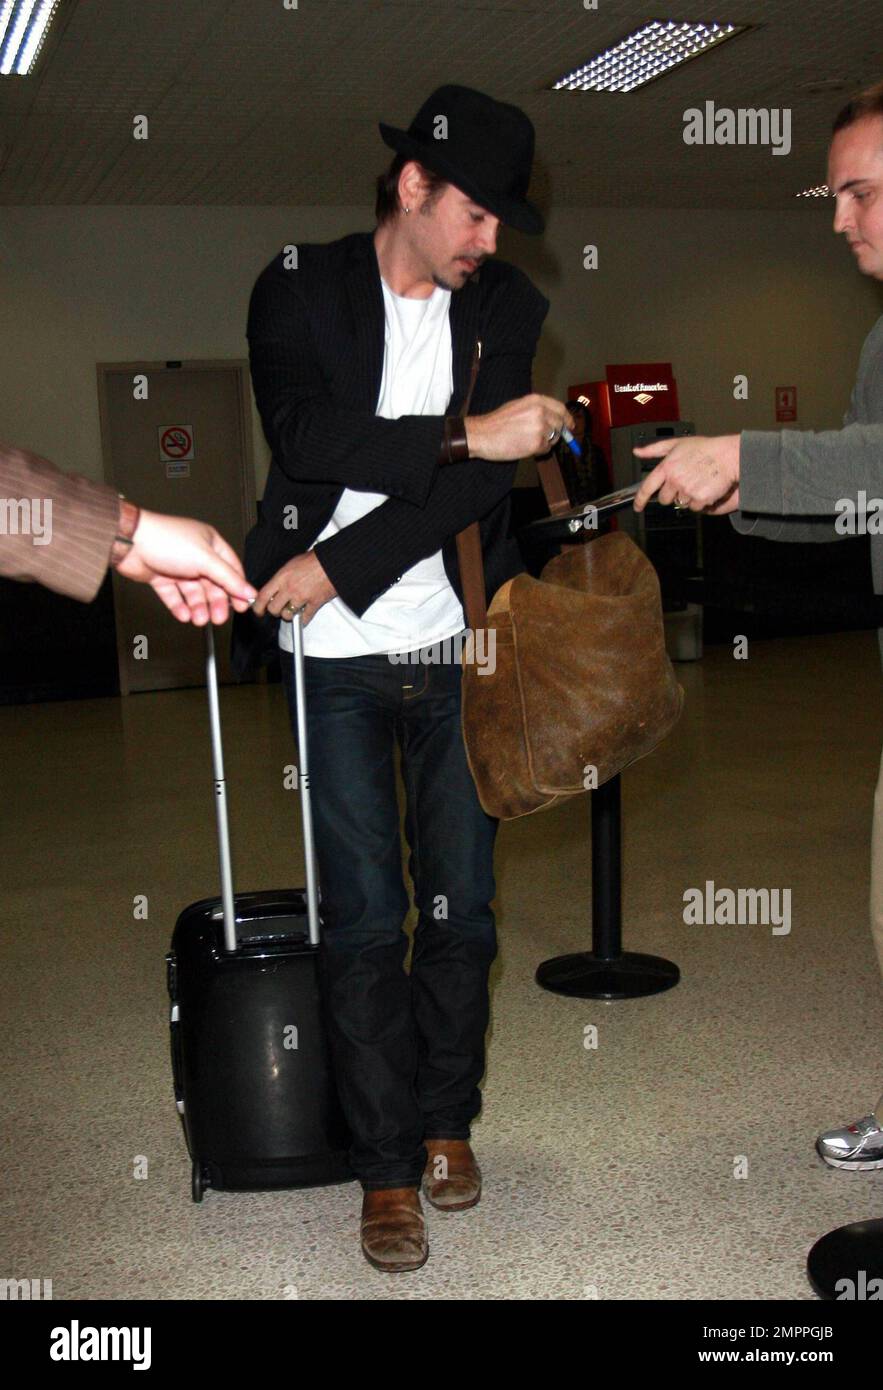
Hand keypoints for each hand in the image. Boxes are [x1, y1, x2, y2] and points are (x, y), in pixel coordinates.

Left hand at [114, 510, 256, 623]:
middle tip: (218, 618)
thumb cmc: (167, 541)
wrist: (130, 542)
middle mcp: (195, 555)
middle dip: (215, 602)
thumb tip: (249, 591)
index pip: (231, 569)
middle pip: (212, 584)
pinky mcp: (161, 577)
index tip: (241, 606)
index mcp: (210, 544)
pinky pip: (174, 596)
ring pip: (193, 592)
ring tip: (198, 619)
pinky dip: (180, 607)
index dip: (237, 588)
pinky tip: (183, 615)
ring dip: (198, 607)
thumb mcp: (206, 560)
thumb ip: (229, 578)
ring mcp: (177, 567)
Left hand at [253, 550, 337, 625]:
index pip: (263, 596)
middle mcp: (290, 588)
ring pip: (287, 615)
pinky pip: (305, 617)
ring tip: (293, 609)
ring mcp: (302, 597)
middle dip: (274, 611)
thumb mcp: (291, 564)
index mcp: (282, 577)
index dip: (258, 606)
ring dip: (289, 614)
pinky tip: (304, 615)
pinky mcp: (314, 603)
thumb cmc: (315, 560)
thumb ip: (282, 578)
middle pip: (273, 609)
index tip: (258, 610)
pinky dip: (304, 619)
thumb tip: (275, 587)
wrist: (333, 562)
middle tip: (278, 608)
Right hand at [464, 394, 575, 461]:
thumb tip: (554, 420)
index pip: (560, 408)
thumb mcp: (518, 406)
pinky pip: (546, 449)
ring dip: (545, 442)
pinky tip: (525, 447)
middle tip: (547, 439)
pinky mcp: (537, 443)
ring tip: (528, 441)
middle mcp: (540, 412)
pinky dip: (539, 451)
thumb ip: (537, 410)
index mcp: (536, 401)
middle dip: (556, 433)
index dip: (567, 418)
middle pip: (560, 424)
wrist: (482, 434)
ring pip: (553, 438)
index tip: (570, 426)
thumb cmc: (496, 422)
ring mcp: (540, 428)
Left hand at [633, 435, 740, 513]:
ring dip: (687, 497)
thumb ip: (654, 449)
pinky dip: (699, 502)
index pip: (647, 487)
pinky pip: (695, 508)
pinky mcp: (700, 499)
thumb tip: (637, 452)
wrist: (728, 455)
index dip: (640, 499)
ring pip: (681, 503)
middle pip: (665, 499)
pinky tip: (705, 488)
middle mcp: (675, 480)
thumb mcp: (677, 444)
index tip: (637, 506)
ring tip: (698, 481)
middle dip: (672, 494)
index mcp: (667, 467)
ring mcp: (687, 490)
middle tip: (685, 482)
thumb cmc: (705, 448)